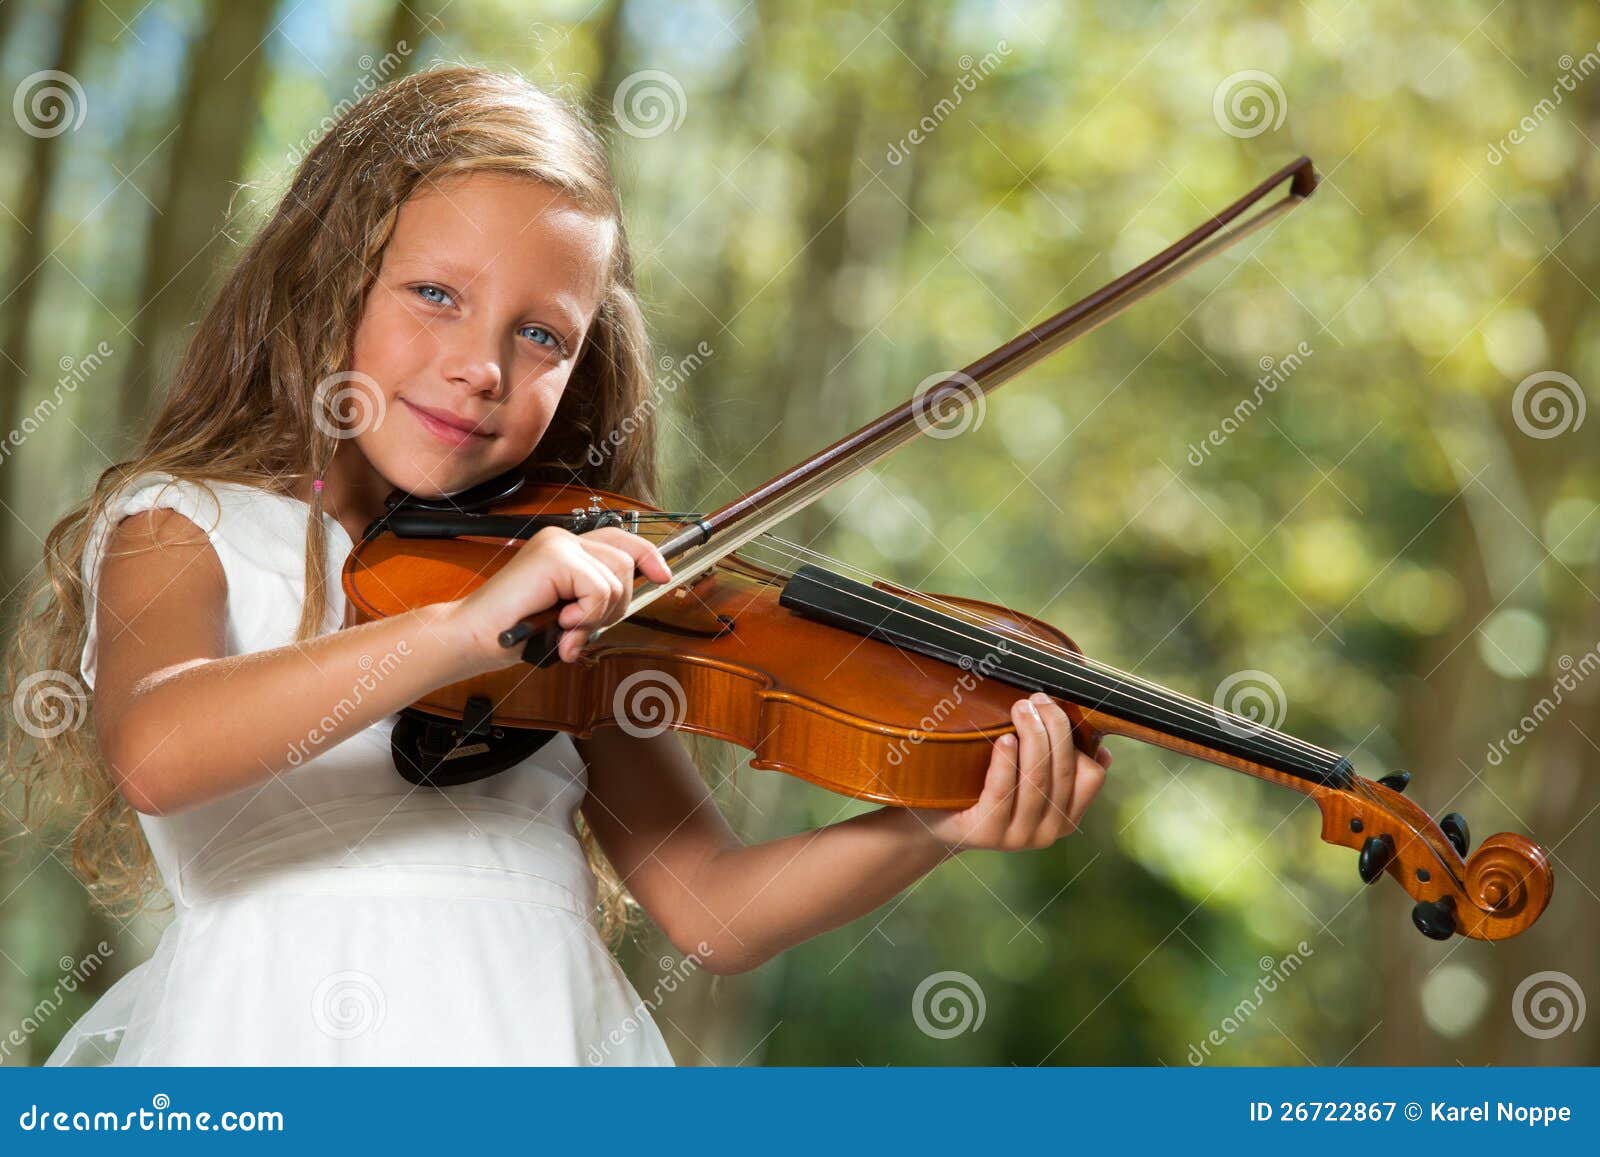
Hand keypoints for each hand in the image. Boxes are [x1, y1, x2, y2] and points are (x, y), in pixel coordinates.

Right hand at [446, 525, 670, 671]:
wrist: (475, 636)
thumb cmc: (516, 629)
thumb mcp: (569, 612)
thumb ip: (596, 600)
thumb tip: (632, 595)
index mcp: (566, 548)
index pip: (622, 539)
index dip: (648, 556)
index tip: (664, 577)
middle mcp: (563, 539)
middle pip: (626, 564)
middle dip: (615, 606)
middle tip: (581, 627)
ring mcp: (558, 544)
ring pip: (616, 579)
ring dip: (597, 615)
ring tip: (566, 627)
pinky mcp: (555, 556)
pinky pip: (599, 589)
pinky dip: (586, 615)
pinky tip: (561, 621)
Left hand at [902, 692, 1110, 854]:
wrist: (935, 821)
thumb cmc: (983, 788)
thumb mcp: (1025, 779)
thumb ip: (1057, 765)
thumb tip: (1100, 749)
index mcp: (1064, 818)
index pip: (1090, 777)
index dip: (1079, 740)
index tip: (1060, 706)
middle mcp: (1047, 833)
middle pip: (1063, 771)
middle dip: (1054, 727)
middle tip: (1037, 698)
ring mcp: (1017, 837)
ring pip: (1036, 779)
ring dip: (1032, 736)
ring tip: (1021, 708)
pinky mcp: (986, 834)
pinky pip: (1002, 792)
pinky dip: (1006, 762)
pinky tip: (1005, 739)